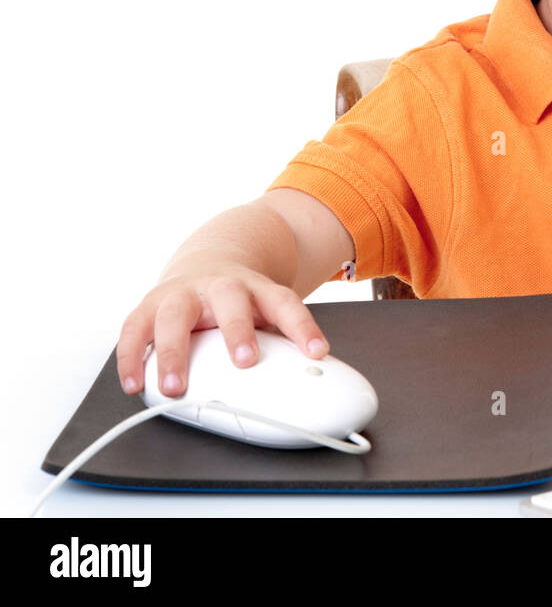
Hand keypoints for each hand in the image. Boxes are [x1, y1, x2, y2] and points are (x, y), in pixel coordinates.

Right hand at [115, 264, 329, 397]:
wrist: (208, 266)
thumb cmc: (240, 302)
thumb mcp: (266, 312)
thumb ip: (283, 340)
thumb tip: (312, 376)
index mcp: (256, 288)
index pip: (285, 303)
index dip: (302, 327)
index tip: (317, 351)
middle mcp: (219, 286)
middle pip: (230, 300)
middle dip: (236, 330)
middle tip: (245, 362)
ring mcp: (182, 293)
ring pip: (175, 315)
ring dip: (173, 352)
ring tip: (174, 387)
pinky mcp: (149, 306)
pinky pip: (135, 330)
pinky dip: (132, 357)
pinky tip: (135, 384)